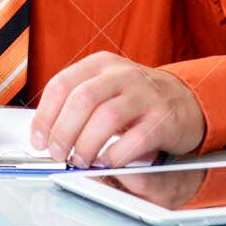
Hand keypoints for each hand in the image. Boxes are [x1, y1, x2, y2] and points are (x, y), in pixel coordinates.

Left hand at [30, 52, 205, 167]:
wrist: (186, 101)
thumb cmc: (137, 99)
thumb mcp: (105, 88)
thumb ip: (76, 104)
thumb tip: (44, 134)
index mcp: (101, 64)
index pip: (62, 84)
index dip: (45, 115)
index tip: (38, 140)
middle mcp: (122, 74)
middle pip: (82, 99)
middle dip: (63, 131)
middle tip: (58, 154)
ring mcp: (145, 94)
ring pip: (107, 117)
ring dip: (87, 145)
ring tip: (81, 160)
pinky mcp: (164, 118)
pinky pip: (135, 139)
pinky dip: (115, 155)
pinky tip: (107, 162)